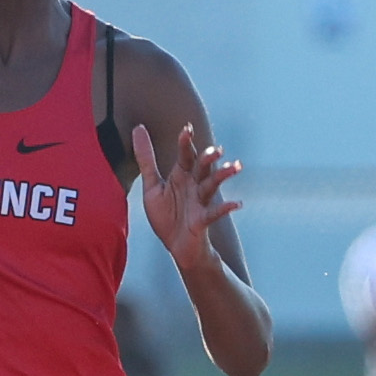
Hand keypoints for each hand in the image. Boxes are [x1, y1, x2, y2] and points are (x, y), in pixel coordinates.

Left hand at [135, 123, 243, 270]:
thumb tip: (138, 127)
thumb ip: (146, 158)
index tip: (187, 128)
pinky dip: (225, 208)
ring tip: (235, 166)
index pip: (186, 155)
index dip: (186, 142)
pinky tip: (237, 204)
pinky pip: (214, 213)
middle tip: (216, 148)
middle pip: (203, 167)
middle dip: (209, 157)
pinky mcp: (202, 220)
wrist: (177, 247)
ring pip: (212, 185)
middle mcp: (194, 186)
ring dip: (223, 176)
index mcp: (182, 176)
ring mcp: (200, 202)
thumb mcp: (152, 185)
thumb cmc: (167, 216)